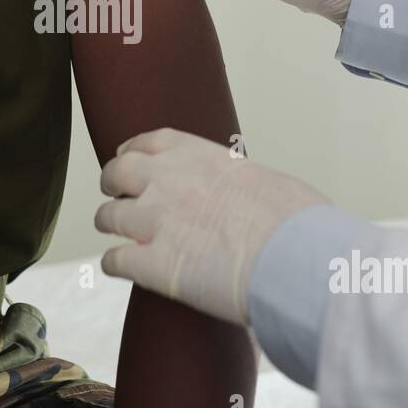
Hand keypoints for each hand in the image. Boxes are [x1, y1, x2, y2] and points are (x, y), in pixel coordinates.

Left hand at [96, 128, 327, 324]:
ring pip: (108, 216)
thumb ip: (243, 184)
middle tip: (116, 194)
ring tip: (115, 231)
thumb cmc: (298, 226)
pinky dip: (114, 263)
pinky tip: (120, 266)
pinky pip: (113, 259)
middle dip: (113, 183)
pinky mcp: (152, 264)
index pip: (150, 142)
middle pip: (117, 172)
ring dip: (110, 223)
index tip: (129, 156)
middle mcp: (169, 181)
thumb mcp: (271, 183)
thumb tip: (251, 199)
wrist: (297, 260)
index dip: (133, 150)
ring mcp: (155, 221)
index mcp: (199, 156)